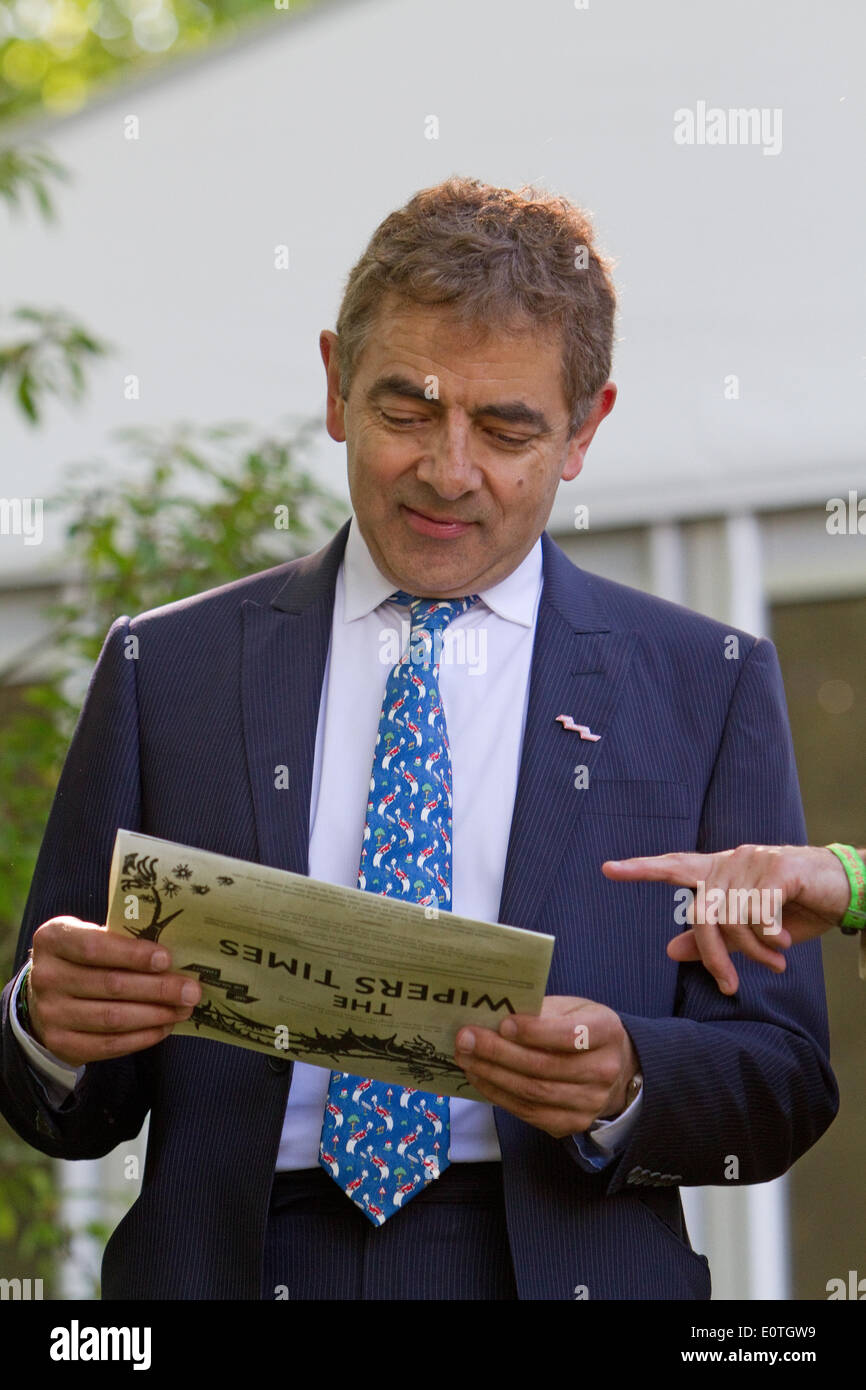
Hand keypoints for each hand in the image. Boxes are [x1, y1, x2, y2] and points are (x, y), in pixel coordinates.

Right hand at [25, 916, 200, 1065]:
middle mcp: (46, 976)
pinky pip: (108, 1044)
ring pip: (112, 1018)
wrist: (47, 995)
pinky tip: (164, 1027)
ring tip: (184, 1009)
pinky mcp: (60, 1043)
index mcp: (53, 940)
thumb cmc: (83, 958)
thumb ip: (122, 939)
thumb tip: (174, 956)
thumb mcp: (91, 936)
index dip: (132, 954)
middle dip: (158, 988)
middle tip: (191, 990)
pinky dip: (141, 1037)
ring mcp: (50, 1013)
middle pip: (110, 984)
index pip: (94, 947)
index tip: (167, 959)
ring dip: (155, 1014)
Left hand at [454, 996, 638, 1138]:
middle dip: (498, 1053)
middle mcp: (604, 1071)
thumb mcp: (571, 1007)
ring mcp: (589, 1102)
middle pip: (545, 1067)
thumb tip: (496, 1015)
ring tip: (465, 1057)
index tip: (503, 1023)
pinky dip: (499, 1094)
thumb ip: (541, 1010)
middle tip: (466, 1039)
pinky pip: (529, 1112)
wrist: (612, 1066)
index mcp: (606, 1032)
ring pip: (533, 1092)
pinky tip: (480, 1077)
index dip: (535, 1032)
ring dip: (492, 1075)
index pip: (571, 1035)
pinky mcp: (571, 1123)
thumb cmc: (582, 1028)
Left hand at [602, 844, 851, 994]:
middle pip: (703, 912)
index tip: (608, 870)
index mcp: (718, 872)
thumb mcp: (750, 930)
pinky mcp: (780, 868)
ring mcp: (754, 861)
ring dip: (753, 950)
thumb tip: (670, 949)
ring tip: (774, 963)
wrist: (844, 886)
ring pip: (733, 917)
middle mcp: (730, 861)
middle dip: (713, 955)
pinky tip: (782, 942)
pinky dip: (769, 934)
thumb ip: (712, 937)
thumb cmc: (795, 908)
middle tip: (730, 986)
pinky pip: (760, 912)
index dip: (642, 869)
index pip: (674, 866)